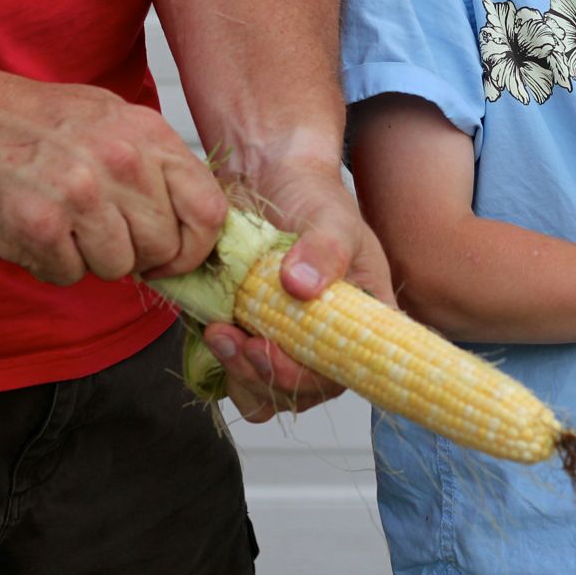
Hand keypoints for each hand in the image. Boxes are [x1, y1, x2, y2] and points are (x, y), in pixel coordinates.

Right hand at [0, 69, 226, 284]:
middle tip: (111, 232)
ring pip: (120, 267)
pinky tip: (44, 231)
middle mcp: (122, 164)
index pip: (209, 212)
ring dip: (97, 258)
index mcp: (150, 136)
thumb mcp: (121, 121)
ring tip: (74, 224)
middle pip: (164, 247)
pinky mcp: (39, 226)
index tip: (179, 253)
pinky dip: (56, 264)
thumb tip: (203, 220)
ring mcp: (81, 196)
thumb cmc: (51, 122)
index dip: (198, 246)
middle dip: (141, 253)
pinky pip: (71, 275)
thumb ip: (164, 165)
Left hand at [200, 157, 393, 422]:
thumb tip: (303, 286)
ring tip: (220, 331)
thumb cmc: (313, 197)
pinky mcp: (247, 338)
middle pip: (300, 392)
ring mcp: (284, 343)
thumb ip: (325, 250)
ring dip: (237, 375)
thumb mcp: (331, 217)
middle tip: (236, 338)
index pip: (346, 372)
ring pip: (262, 395)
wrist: (266, 179)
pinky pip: (231, 377)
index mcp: (362, 319)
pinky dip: (218, 363)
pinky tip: (213, 325)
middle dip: (264, 375)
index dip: (308, 377)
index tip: (272, 351)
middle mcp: (326, 341)